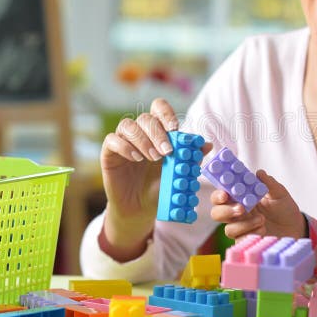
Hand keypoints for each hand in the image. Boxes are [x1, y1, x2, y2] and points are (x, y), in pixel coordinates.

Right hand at [99, 98, 210, 260]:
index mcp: (157, 131)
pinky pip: (112, 140)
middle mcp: (139, 132)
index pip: (159, 108)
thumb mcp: (177, 173)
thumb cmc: (160, 187)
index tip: (175, 129)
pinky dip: (125, 147)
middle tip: (167, 152)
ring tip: (153, 157)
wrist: (141, 208)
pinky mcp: (109, 152)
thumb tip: (207, 145)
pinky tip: (135, 158)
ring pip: (128, 125)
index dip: (166, 114)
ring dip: (143, 140)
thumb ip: (191, 158)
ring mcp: (123, 141)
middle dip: (158, 133)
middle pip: (145, 118)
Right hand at [210, 170, 305, 239]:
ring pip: (229, 229)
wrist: (295, 226)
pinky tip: (263, 229)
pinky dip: (251, 233)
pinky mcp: (247, 240)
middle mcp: (237, 213)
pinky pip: (241, 240)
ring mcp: (241, 228)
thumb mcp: (279, 193)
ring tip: (262, 219)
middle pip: (217, 213)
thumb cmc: (284, 208)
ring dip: (244, 224)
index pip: (221, 195)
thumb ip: (268, 183)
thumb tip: (259, 173)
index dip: (218, 195)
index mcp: (240, 198)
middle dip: (225, 211)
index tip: (225, 194)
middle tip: (241, 208)